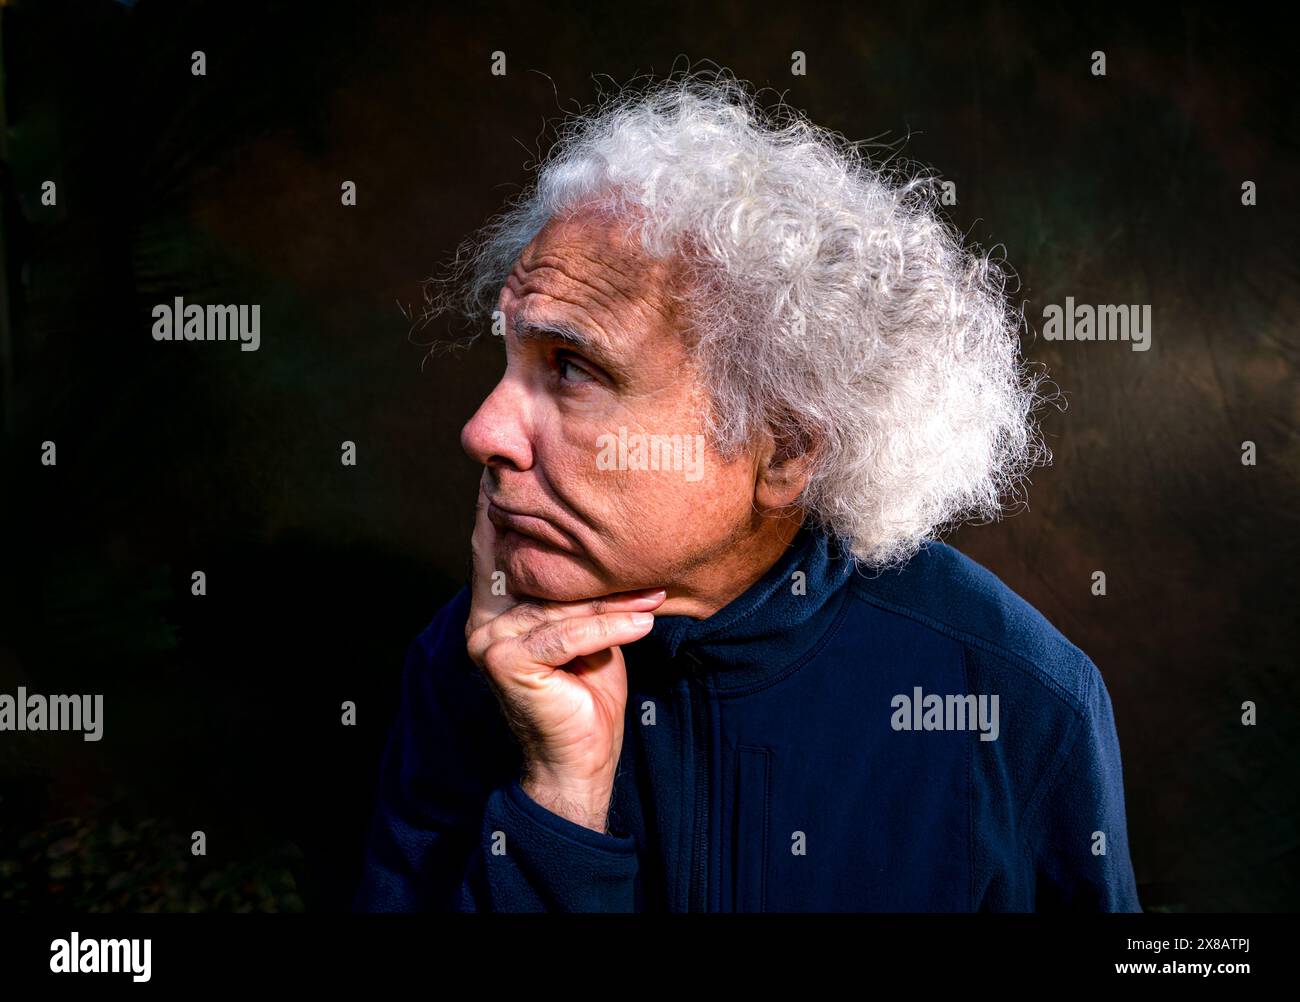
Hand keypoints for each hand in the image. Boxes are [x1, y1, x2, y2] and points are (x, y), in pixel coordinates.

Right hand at [465, 477, 665, 831]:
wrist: (581, 760)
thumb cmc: (588, 693)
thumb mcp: (588, 630)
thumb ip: (581, 592)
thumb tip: (608, 540)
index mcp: (497, 605)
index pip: (507, 547)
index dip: (523, 509)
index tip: (544, 468)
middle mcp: (484, 618)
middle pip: (542, 572)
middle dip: (582, 551)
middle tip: (621, 522)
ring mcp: (490, 640)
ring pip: (561, 604)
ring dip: (614, 600)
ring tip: (656, 593)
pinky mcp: (506, 662)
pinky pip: (567, 634)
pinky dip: (609, 629)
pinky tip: (642, 623)